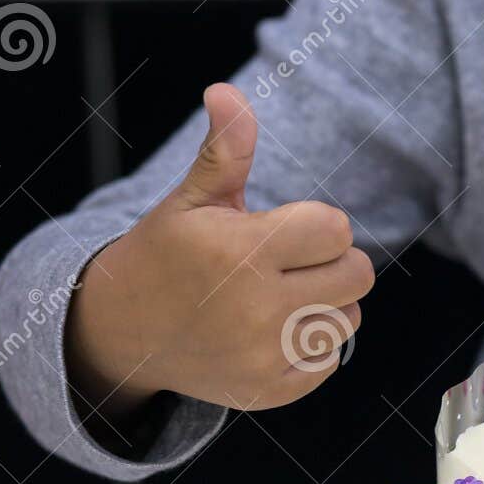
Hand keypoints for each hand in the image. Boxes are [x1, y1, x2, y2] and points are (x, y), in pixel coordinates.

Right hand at [66, 83, 373, 421]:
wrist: (124, 331)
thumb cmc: (170, 252)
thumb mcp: (192, 201)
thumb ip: (224, 151)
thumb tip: (227, 92)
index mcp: (241, 252)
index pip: (337, 230)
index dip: (320, 224)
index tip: (288, 229)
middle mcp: (255, 308)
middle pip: (358, 276)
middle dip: (334, 261)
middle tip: (294, 261)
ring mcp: (263, 356)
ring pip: (350, 318)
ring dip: (327, 303)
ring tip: (281, 295)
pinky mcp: (268, 391)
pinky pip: (329, 359)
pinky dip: (312, 344)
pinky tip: (273, 331)